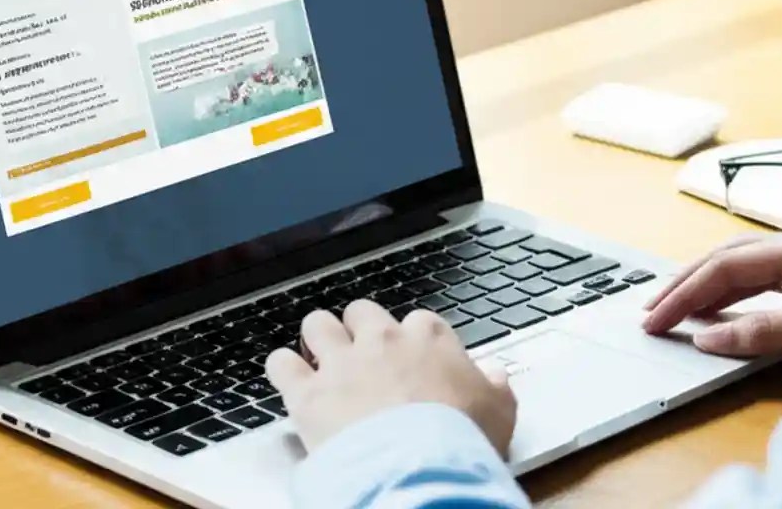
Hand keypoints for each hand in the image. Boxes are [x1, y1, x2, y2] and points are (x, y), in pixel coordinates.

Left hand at [265, 301, 517, 455]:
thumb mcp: (499, 412)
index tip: (413, 358)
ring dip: (318, 337)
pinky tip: (288, 375)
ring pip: (318, 324)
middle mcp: (383, 341)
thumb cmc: (461, 440)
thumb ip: (496, 388)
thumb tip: (496, 376)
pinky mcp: (308, 394)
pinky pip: (282, 363)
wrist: (419, 468)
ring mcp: (342, 364)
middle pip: (363, 312)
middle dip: (360, 329)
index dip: (413, 340)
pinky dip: (283, 368)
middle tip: (362, 353)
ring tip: (320, 355)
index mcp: (429, 339)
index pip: (419, 322)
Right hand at [642, 232, 781, 356]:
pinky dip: (731, 288)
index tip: (657, 317)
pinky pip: (763, 274)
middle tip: (649, 311)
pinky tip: (720, 304)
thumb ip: (770, 331)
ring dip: (704, 283)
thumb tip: (712, 334)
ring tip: (672, 306)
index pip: (727, 266)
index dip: (686, 292)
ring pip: (743, 262)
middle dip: (685, 283)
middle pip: (728, 257)